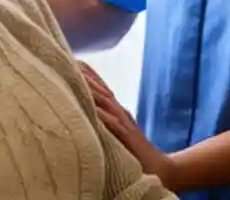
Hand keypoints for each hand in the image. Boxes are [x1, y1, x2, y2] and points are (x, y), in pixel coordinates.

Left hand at [79, 61, 172, 184]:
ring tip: (76, 74)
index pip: (101, 89)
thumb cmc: (135, 154)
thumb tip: (86, 115)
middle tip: (69, 59)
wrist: (160, 169)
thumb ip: (105, 122)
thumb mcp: (117, 134)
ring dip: (91, 87)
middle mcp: (120, 113)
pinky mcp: (127, 137)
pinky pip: (113, 124)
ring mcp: (124, 124)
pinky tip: (91, 107)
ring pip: (105, 101)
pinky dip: (102, 114)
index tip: (72, 60)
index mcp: (117, 112)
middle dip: (86, 75)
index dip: (88, 74)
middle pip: (101, 90)